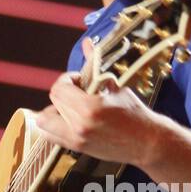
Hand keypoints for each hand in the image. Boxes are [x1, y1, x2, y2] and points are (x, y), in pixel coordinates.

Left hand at [34, 37, 164, 163]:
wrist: (147, 142)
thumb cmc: (135, 114)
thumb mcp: (116, 86)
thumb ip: (95, 65)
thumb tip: (87, 43)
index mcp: (88, 109)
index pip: (59, 88)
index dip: (67, 79)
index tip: (79, 80)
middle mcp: (79, 126)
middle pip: (52, 101)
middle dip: (62, 92)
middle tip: (77, 92)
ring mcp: (76, 139)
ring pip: (44, 121)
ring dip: (53, 110)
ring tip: (69, 107)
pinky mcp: (77, 148)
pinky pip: (50, 136)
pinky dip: (53, 126)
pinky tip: (67, 120)